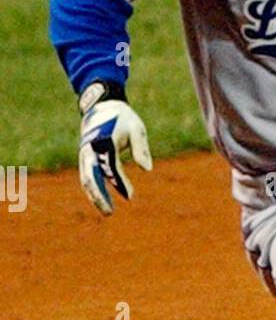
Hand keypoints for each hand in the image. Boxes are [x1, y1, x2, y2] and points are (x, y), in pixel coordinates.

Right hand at [79, 100, 152, 214]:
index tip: (130, 196)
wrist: (101, 106)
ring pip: (86, 180)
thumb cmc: (123, 119)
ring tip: (107, 211)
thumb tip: (147, 169)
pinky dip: (92, 189)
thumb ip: (141, 149)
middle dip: (99, 197)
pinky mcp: (83, 158)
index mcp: (104, 142)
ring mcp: (84, 155)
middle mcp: (90, 151)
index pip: (111, 168)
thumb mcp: (136, 129)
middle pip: (90, 179)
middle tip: (110, 213)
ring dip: (94, 197)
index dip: (120, 183)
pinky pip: (86, 177)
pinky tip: (102, 199)